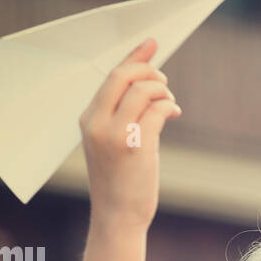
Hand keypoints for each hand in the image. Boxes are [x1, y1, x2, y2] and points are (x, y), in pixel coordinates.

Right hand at [78, 37, 180, 230]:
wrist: (117, 216)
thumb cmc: (119, 181)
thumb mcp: (112, 143)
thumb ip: (122, 115)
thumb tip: (149, 86)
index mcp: (88, 119)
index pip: (111, 78)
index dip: (133, 58)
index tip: (151, 44)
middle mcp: (97, 123)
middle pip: (124, 77)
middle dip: (150, 72)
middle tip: (164, 82)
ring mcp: (115, 134)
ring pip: (144, 91)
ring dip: (163, 91)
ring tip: (169, 103)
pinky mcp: (135, 146)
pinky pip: (157, 110)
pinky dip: (168, 106)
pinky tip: (173, 112)